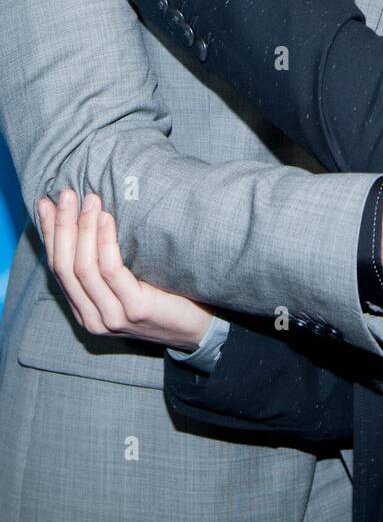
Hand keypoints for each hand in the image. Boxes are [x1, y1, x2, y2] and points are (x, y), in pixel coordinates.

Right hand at [37, 189, 214, 349]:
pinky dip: (105, 242)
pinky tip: (105, 219)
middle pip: (64, 266)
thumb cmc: (163, 296)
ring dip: (83, 229)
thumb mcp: (127, 282)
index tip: (46, 203)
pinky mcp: (136, 309)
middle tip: (66, 194)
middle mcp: (92, 318)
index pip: (58, 268)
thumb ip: (105, 265)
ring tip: (89, 199)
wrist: (198, 327)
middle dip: (62, 226)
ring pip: (83, 268)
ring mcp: (112, 316)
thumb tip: (89, 217)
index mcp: (85, 310)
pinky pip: (112, 271)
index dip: (50, 233)